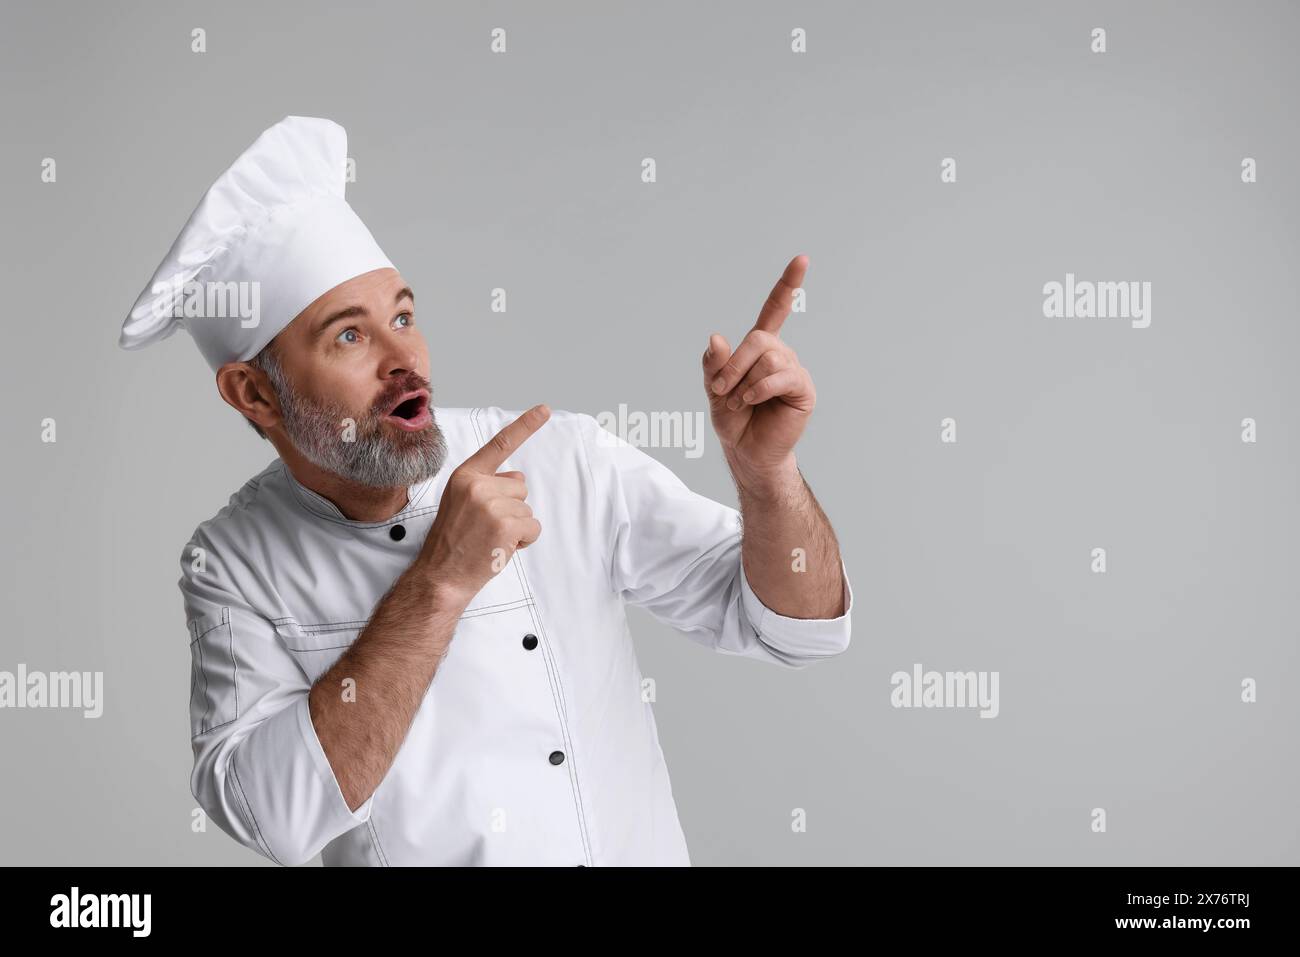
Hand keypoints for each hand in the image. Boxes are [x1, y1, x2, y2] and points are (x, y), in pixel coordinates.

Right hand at [418, 404, 549, 609]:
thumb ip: (486, 485)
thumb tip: (517, 478)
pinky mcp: (505, 525)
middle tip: (485, 528)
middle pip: (521, 487)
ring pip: (528, 510)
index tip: (545, 409)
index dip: (526, 425)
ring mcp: (492, 504)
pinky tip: (499, 548)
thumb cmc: (452, 542)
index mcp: (465, 475)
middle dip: (511, 508)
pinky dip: (523, 542)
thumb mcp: (461, 502)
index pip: (500, 445)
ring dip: (516, 528)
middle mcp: (478, 485)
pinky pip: (533, 528)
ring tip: (489, 540)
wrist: (440, 576)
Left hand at [703, 255, 814, 484]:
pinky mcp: (803, 390)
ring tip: (737, 402)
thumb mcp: (714, 388)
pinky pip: (782, 376)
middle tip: (719, 389)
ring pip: (769, 358)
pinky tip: (749, 402)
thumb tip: (716, 338)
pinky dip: (759, 389)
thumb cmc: (733, 420)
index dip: (788, 285)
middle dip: (733, 364)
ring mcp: (793, 371)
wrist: (747, 452)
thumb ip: (714, 364)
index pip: (776, 309)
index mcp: (761, 348)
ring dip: (743, 382)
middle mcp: (781, 354)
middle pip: (759, 339)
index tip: (801, 259)